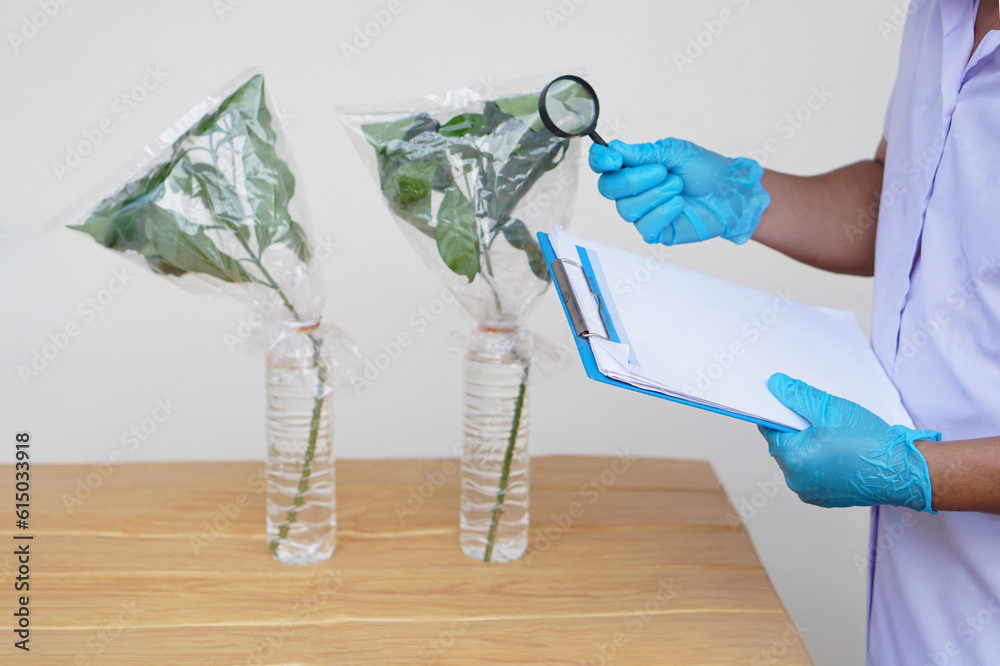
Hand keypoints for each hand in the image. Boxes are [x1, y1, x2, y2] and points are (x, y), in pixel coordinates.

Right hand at [589, 138, 769, 245]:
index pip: (603, 166)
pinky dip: (662, 212)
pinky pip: (644, 226)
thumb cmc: (705, 170)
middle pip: (608, 188)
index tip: (614, 159)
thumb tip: (616, 148)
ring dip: (655, 195)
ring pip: (626, 209)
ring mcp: (643, 212)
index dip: (601, 161)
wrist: (729, 192)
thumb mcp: (674, 152)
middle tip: (662, 172)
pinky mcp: (656, 231)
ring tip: (677, 186)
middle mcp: (633, 191)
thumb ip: (644, 153)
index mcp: (634, 168)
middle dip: (633, 180)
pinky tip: (678, 204)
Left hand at [758, 373, 940, 510]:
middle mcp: (797, 481)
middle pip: (785, 444)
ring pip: (800, 459)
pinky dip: (822, 459)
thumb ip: (799, 396)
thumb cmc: (870, 443)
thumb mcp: (831, 409)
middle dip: (796, 428)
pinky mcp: (828, 497)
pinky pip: (815, 472)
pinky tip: (839, 447)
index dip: (778, 411)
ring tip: (832, 431)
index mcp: (792, 459)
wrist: (905, 471)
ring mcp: (812, 492)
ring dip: (810, 443)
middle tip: (818, 414)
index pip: (770, 429)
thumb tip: (776, 384)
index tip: (789, 400)